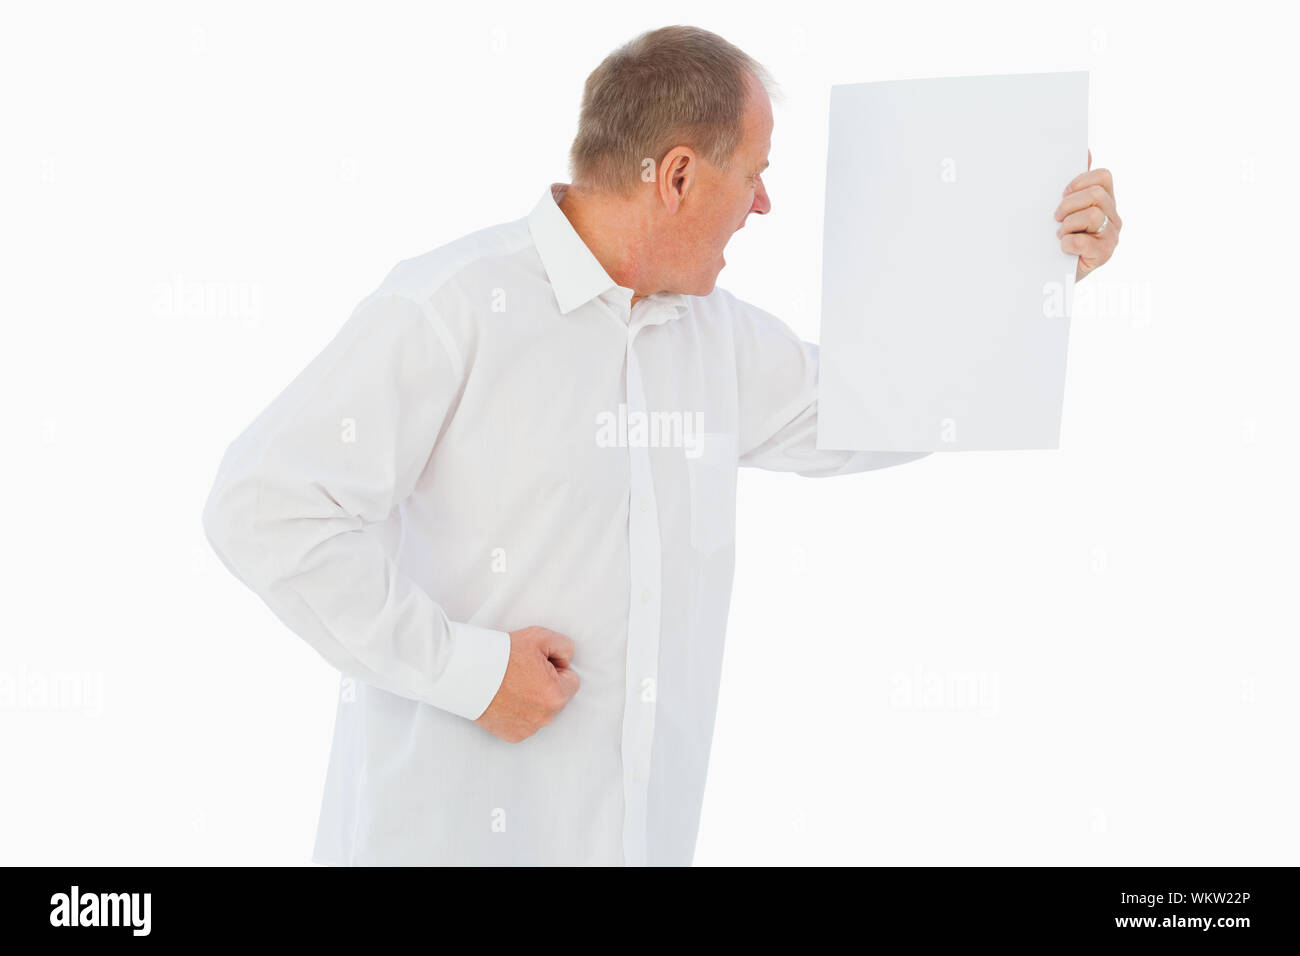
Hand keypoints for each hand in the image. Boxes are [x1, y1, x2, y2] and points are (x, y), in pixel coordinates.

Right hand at [475, 625, 579, 742]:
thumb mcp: (541, 637)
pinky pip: (526, 722)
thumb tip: (566, 660)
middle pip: (557, 697)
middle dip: (545, 685)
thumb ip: (564, 646)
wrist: (466, 671)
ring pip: (541, 711)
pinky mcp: (513, 736)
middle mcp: (545, 717)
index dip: (555, 667)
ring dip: (532, 700)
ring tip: (510, 684)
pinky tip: (504, 698)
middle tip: (521, 672)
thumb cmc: (501, 654)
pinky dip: (518, 712)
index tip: (536, 663)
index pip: (571, 680)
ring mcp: (528, 729)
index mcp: (556, 695)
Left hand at [1055, 149, 1119, 280]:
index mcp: (1105, 201)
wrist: (1051, 275)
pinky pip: (1083, 240)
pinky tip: (1063, 248)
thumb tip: (1085, 151)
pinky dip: (1067, 243)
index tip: (1063, 193)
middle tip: (1056, 218)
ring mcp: (1111, 236)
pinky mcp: (1103, 255)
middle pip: (1096, 194)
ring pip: (1093, 215)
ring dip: (1068, 224)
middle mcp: (1113, 217)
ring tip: (1060, 235)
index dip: (1081, 180)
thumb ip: (1074, 185)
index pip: (1103, 176)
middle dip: (1069, 204)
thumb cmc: (1057, 240)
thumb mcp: (1063, 210)